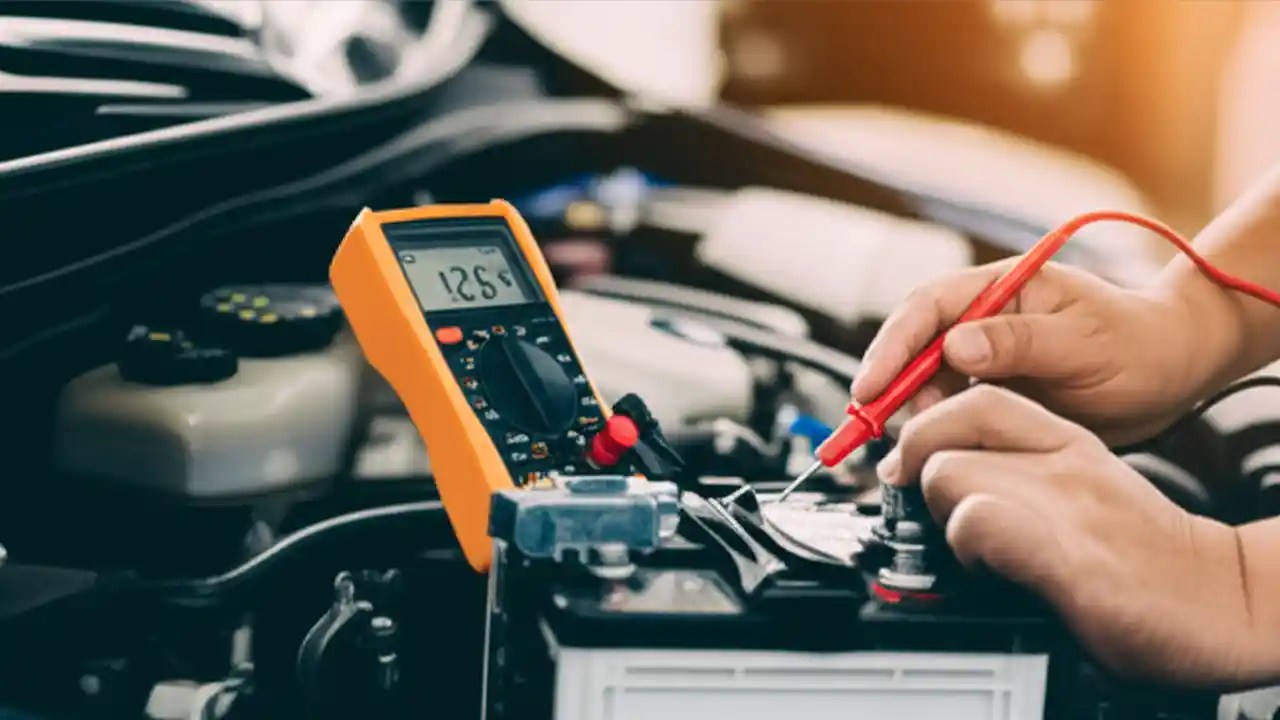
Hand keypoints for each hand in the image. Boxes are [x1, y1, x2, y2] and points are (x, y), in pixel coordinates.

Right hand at [853, 260, 1222, 445]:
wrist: (1172, 373)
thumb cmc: (1139, 343)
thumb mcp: (1083, 341)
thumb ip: (1019, 342)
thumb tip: (956, 347)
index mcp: (1000, 288)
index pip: (927, 308)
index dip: (891, 347)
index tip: (871, 387)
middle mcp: (982, 319)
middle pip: (914, 348)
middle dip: (887, 388)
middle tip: (872, 431)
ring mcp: (985, 357)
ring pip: (926, 385)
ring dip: (910, 416)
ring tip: (906, 454)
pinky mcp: (991, 392)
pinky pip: (949, 410)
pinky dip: (934, 433)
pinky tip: (928, 456)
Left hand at [878, 385, 1256, 686]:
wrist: (1219, 598)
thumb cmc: (1144, 554)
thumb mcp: (1080, 492)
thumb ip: (1020, 476)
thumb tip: (941, 477)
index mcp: (1067, 440)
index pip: (974, 398)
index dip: (927, 427)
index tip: (912, 462)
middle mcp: (1062, 460)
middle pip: (943, 432)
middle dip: (916, 471)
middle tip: (931, 509)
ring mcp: (1061, 501)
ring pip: (946, 474)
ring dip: (939, 515)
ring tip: (970, 545)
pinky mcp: (1061, 552)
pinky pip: (974, 522)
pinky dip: (963, 547)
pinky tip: (991, 568)